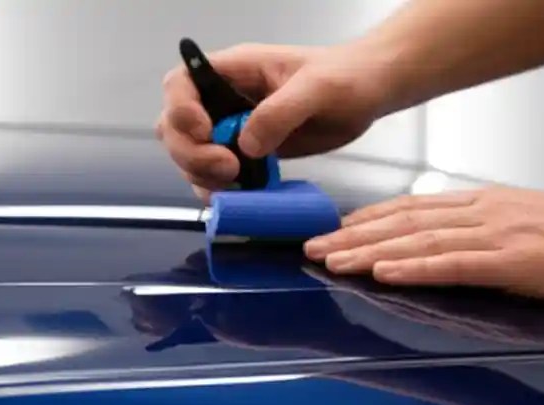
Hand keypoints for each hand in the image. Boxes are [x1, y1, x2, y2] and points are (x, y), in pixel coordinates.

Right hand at [158, 43, 388, 193]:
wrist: (369, 93)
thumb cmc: (346, 76)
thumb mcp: (316, 87)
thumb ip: (280, 112)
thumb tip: (246, 146)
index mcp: (234, 71)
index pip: (180, 84)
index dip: (180, 110)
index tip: (205, 131)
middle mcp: (225, 100)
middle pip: (175, 127)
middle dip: (191, 153)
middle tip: (229, 168)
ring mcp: (234, 129)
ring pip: (191, 156)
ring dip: (202, 176)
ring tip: (236, 183)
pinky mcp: (250, 155)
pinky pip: (219, 176)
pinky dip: (221, 190)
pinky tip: (242, 195)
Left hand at [304, 187, 543, 309]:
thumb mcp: (536, 231)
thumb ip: (492, 238)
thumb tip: (454, 252)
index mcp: (493, 204)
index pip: (418, 209)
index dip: (372, 220)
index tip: (337, 231)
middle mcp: (490, 212)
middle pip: (408, 221)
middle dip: (355, 234)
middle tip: (312, 247)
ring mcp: (504, 235)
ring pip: (421, 240)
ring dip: (370, 251)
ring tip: (331, 261)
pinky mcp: (519, 262)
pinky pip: (455, 264)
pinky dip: (414, 267)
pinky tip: (384, 272)